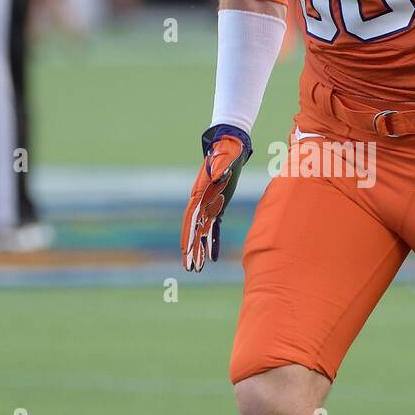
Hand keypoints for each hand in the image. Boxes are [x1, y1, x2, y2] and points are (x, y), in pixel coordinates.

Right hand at [181, 124, 251, 271]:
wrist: (229, 145)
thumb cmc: (227, 151)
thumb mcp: (226, 157)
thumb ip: (221, 166)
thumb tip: (219, 175)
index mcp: (200, 192)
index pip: (192, 217)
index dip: (188, 233)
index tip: (186, 249)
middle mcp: (200, 201)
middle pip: (193, 229)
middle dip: (190, 249)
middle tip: (188, 268)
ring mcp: (208, 204)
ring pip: (201, 232)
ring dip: (199, 250)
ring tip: (196, 269)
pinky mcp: (218, 205)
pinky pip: (213, 227)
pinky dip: (212, 242)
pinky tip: (211, 257)